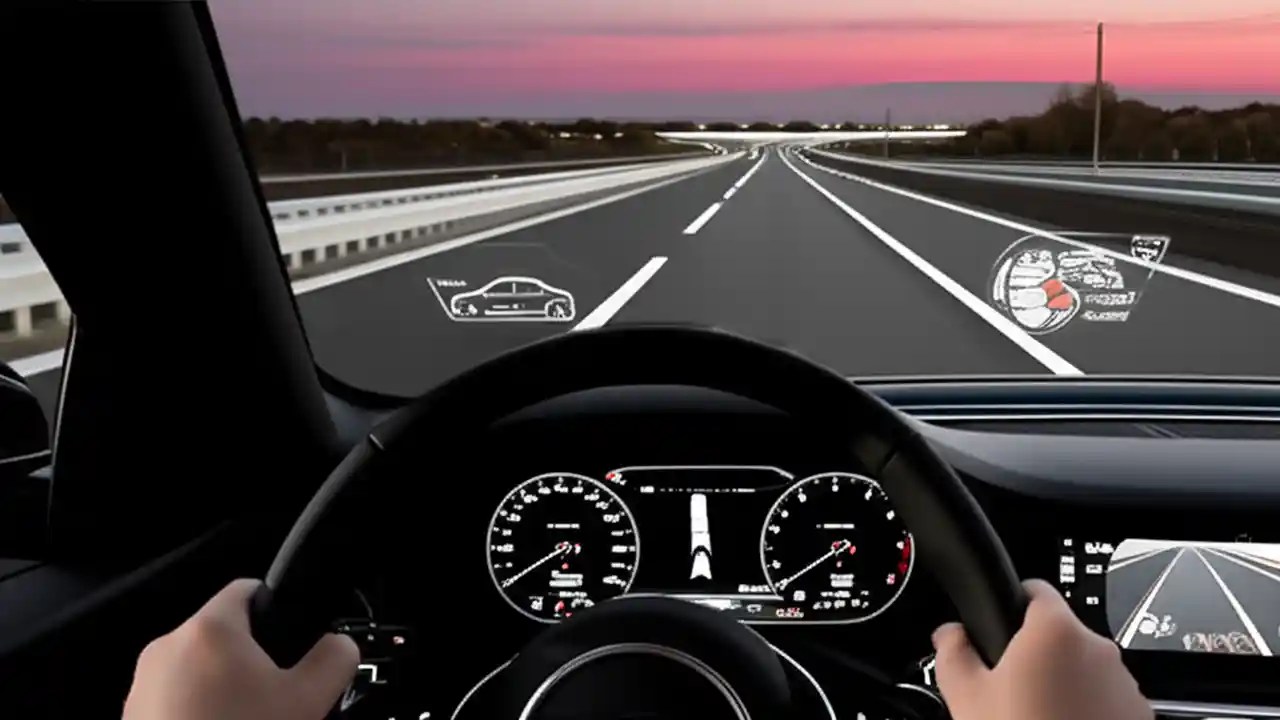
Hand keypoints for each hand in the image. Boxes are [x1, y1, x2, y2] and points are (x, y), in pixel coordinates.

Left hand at [123, 579, 358, 719]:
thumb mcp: (307, 701)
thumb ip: (333, 659)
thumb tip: (337, 644)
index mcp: (210, 629)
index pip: (249, 589)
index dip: (278, 609)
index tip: (292, 646)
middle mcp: (167, 646)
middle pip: (224, 635)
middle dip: (251, 661)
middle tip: (274, 699)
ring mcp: (141, 684)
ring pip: (198, 670)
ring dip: (222, 688)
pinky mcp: (130, 716)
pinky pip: (174, 700)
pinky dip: (196, 713)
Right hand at [933, 579, 1151, 719]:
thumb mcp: (966, 697)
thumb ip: (952, 652)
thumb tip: (949, 634)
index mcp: (1054, 630)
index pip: (1034, 588)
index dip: (1012, 602)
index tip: (1000, 623)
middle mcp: (1097, 648)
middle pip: (1058, 633)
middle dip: (1034, 654)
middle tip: (1008, 690)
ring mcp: (1124, 683)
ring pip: (1084, 669)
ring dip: (1063, 683)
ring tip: (1036, 718)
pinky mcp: (1139, 715)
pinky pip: (1106, 699)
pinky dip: (1086, 709)